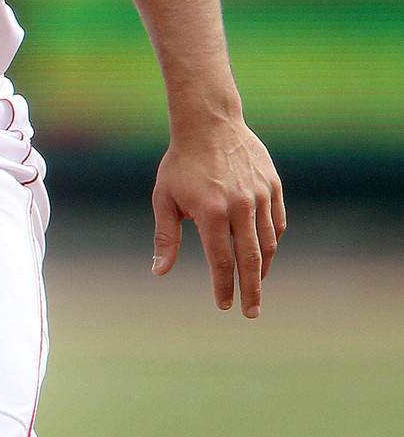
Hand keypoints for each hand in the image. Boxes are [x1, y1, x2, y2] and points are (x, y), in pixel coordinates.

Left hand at [151, 120, 285, 316]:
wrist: (209, 124)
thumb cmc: (180, 164)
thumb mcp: (164, 199)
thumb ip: (165, 238)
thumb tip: (158, 272)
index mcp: (211, 213)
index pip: (221, 261)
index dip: (223, 286)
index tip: (224, 304)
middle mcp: (241, 207)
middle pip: (251, 260)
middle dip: (251, 290)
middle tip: (251, 312)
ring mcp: (261, 197)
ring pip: (268, 243)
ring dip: (262, 269)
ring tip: (256, 286)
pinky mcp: (274, 187)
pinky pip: (278, 223)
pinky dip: (272, 241)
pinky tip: (264, 253)